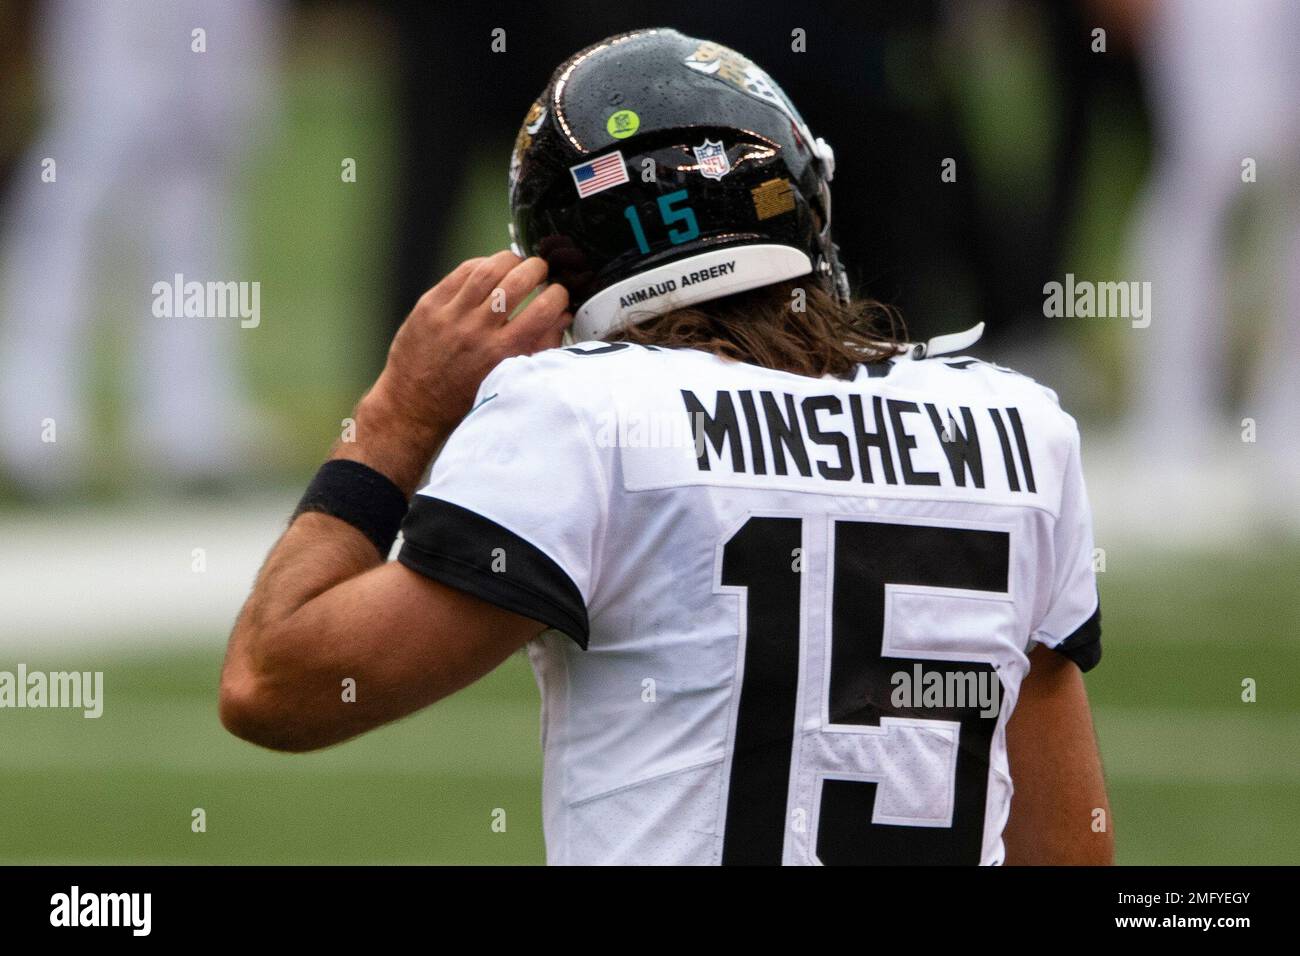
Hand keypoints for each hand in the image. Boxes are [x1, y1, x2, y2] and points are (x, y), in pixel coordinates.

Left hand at [337, 251, 570, 492]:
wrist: (414, 406)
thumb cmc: (466, 398)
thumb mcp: (509, 378)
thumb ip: (539, 347)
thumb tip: (562, 315)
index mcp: (503, 354)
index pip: (543, 309)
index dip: (559, 295)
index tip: (559, 294)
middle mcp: (477, 332)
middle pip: (517, 281)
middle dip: (538, 269)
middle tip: (542, 271)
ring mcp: (451, 316)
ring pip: (488, 268)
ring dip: (511, 259)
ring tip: (518, 264)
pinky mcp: (430, 305)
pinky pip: (462, 272)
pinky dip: (482, 264)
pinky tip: (491, 270)